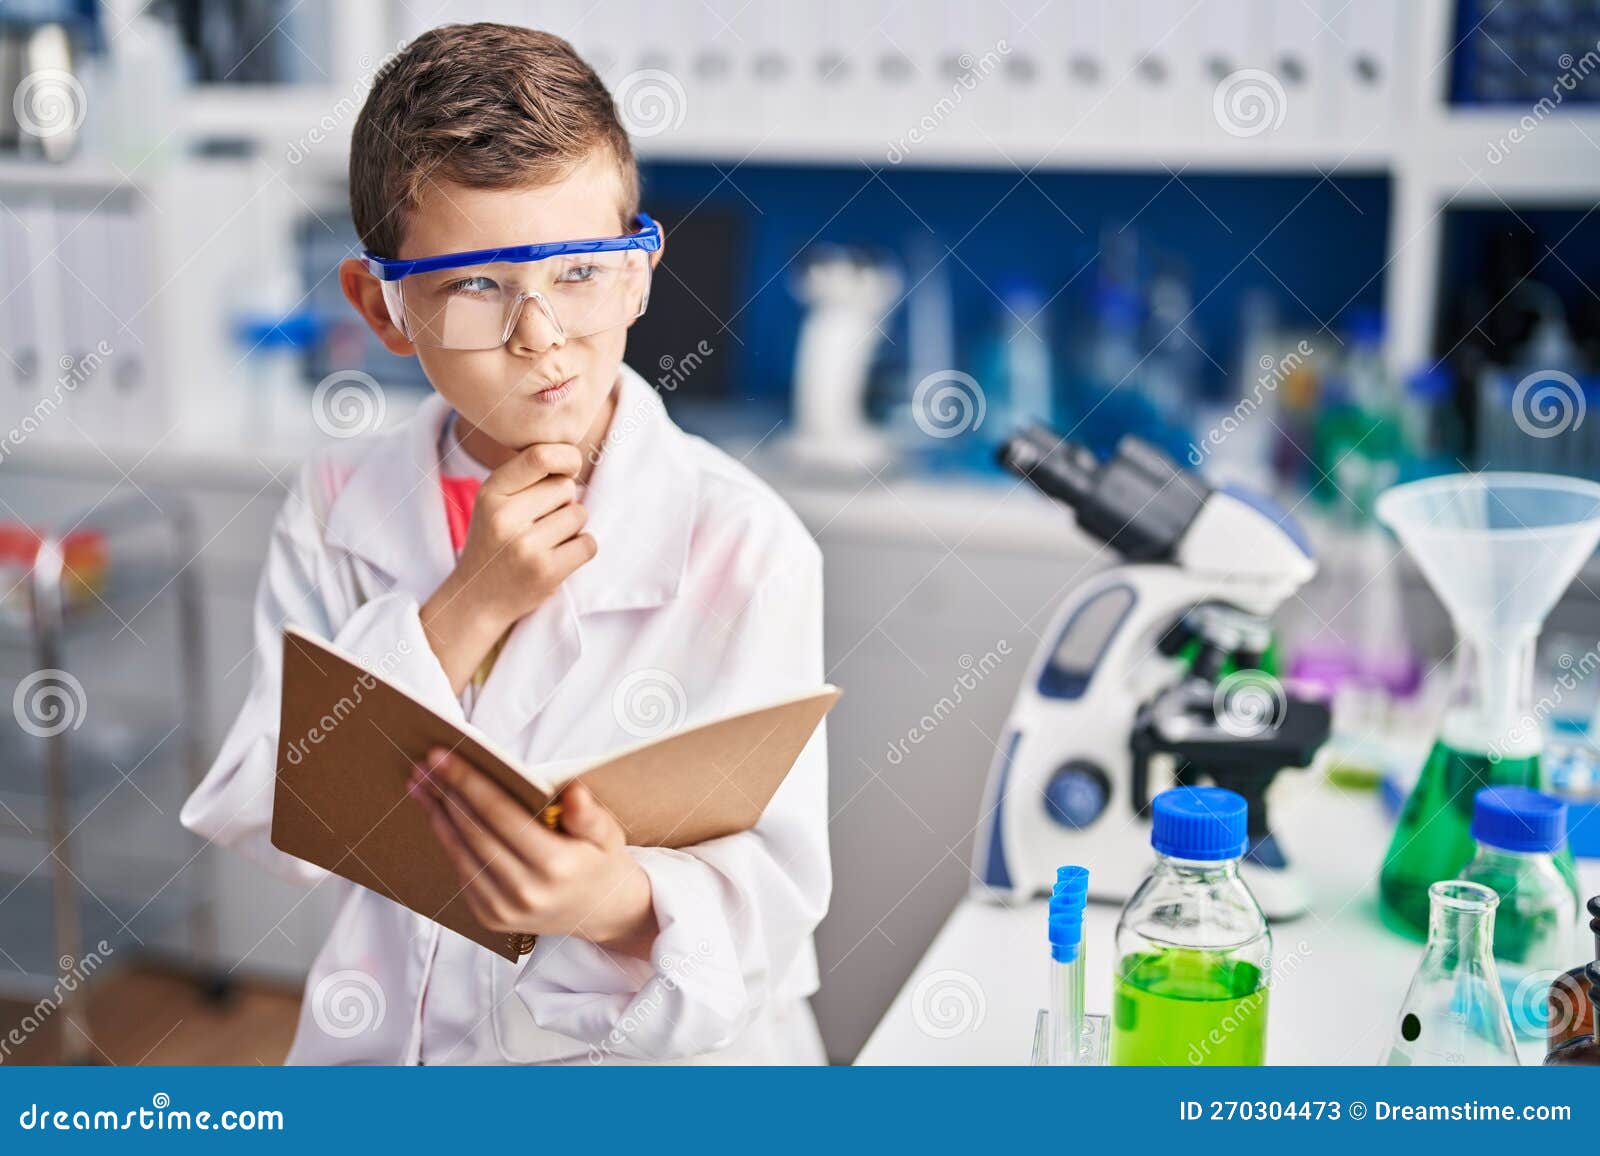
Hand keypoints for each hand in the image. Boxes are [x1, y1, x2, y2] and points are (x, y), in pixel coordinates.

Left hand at [409, 747, 657, 959]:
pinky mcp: (490, 917)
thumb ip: (590, 815)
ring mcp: (504, 910)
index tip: (442, 755)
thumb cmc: (600, 861)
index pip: (500, 815)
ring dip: (437, 815)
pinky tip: (439, 814)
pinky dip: (448, 840)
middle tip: (424, 763)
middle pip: (473, 832)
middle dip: (445, 793)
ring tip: (421, 784)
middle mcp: (525, 892)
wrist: (601, 912)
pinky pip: (461, 871)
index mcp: (555, 866)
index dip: (468, 782)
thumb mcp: (607, 834)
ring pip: (459, 853)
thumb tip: (573, 793)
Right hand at [420, 443, 596, 692]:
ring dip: (573, 527)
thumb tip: (573, 456)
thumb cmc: (496, 542)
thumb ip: (526, 477)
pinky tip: (559, 556)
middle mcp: (504, 517)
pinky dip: (581, 548)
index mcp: (491, 493)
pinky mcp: (546, 571)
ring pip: (579, 514)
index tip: (570, 467)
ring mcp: (525, 546)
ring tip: (548, 540)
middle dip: (564, 501)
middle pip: (566, 487)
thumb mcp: (495, 503)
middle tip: (542, 522)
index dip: (565, 457)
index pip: (539, 457)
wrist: (478, 598)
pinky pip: (588, 544)